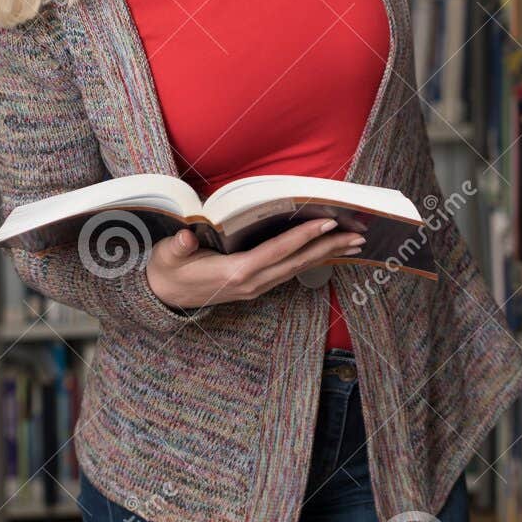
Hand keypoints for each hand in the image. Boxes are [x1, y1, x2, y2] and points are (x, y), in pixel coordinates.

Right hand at [144, 218, 366, 310]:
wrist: (163, 296)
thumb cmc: (168, 270)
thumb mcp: (169, 256)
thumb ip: (178, 248)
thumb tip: (185, 238)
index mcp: (235, 273)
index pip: (276, 252)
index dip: (302, 238)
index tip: (326, 225)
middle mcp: (252, 283)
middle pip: (297, 263)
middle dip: (328, 248)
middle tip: (357, 235)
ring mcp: (256, 287)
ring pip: (298, 269)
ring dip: (326, 255)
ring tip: (352, 243)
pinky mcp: (257, 286)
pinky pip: (290, 272)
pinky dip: (311, 260)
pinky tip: (326, 252)